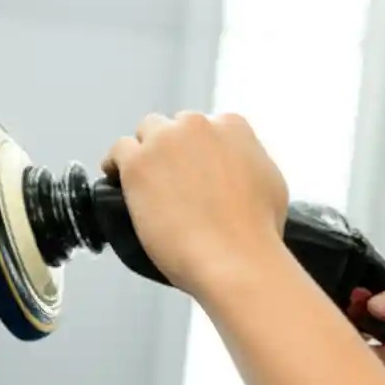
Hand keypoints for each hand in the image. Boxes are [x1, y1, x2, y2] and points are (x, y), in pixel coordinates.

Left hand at [101, 112, 288, 293]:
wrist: (235, 258)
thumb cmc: (256, 233)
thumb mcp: (269, 182)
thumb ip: (247, 161)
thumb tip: (234, 165)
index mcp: (232, 127)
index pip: (205, 127)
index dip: (196, 149)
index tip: (192, 168)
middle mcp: (197, 126)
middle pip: (172, 127)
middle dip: (170, 148)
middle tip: (169, 179)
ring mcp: (165, 141)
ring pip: (144, 134)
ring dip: (143, 152)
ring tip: (142, 180)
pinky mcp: (138, 162)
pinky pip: (118, 150)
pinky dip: (114, 164)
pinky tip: (116, 179)